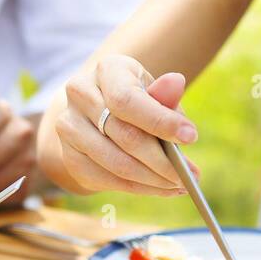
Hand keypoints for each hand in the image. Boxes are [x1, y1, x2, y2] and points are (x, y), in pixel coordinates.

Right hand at [53, 55, 199, 194]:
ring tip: (178, 185)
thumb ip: (164, 95)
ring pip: (116, 164)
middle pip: (124, 136)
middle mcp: (80, 95)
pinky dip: (139, 188)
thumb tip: (177, 83)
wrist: (99, 114)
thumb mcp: (153, 93)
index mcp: (106, 70)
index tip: (191, 137)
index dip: (159, 121)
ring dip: (152, 180)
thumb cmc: (136, 101)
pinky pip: (108, 180)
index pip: (127, 100)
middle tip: (189, 174)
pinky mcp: (70, 157)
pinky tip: (160, 189)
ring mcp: (69, 128)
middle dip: (161, 160)